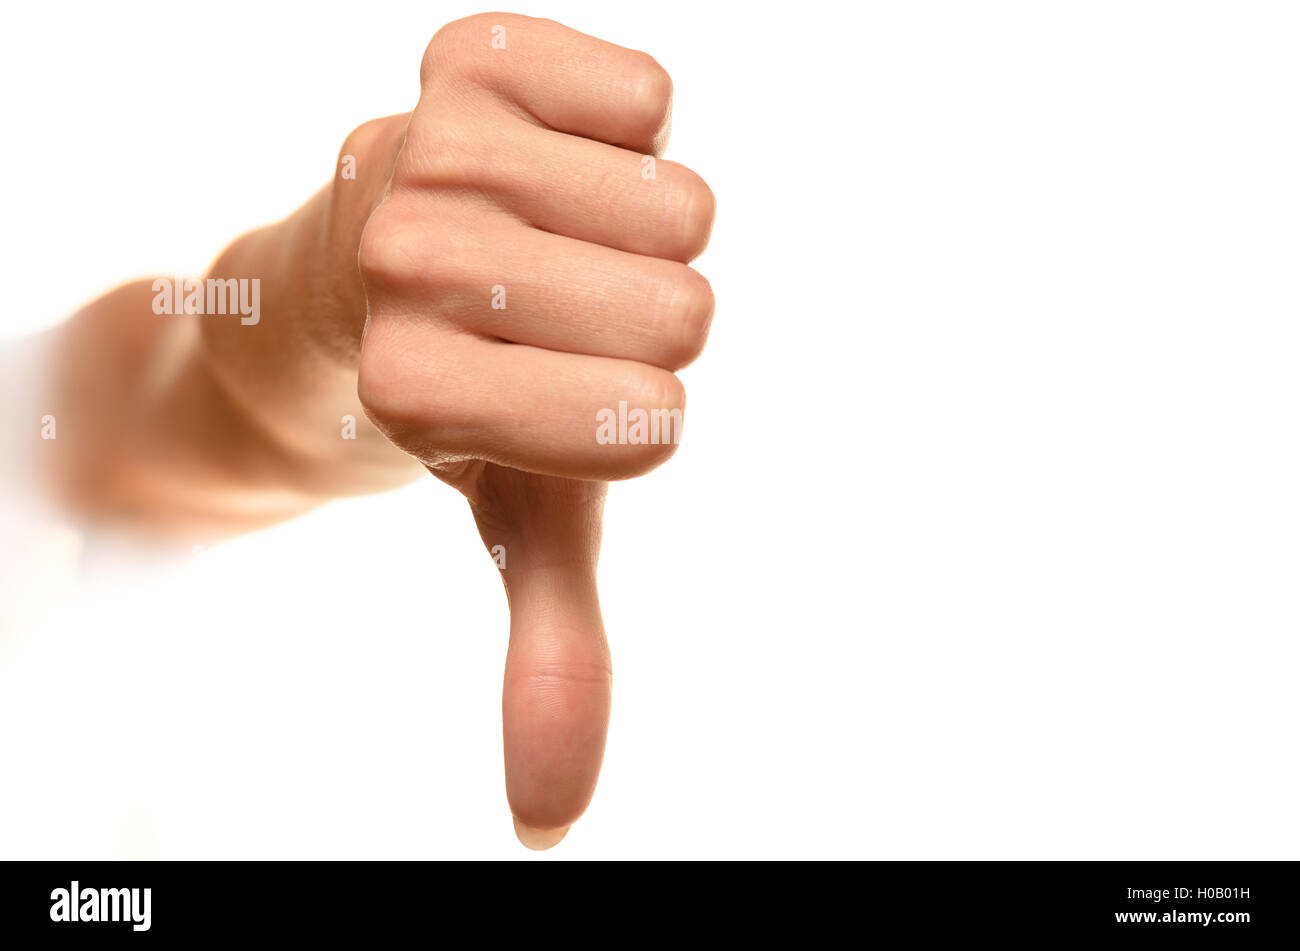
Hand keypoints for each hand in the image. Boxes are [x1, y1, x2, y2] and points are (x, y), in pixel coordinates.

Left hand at [350, 14, 715, 846]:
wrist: (366, 264)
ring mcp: (435, 143)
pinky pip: (649, 98)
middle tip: (554, 316)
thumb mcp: (518, 522)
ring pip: (680, 202)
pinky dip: (626, 138)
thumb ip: (548, 655)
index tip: (553, 398)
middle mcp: (412, 258)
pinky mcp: (475, 56)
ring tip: (548, 242)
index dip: (633, 418)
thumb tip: (550, 822)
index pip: (650, 420)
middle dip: (646, 326)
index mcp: (422, 391)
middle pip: (683, 304)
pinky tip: (547, 166)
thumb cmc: (469, 397)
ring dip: (639, 236)